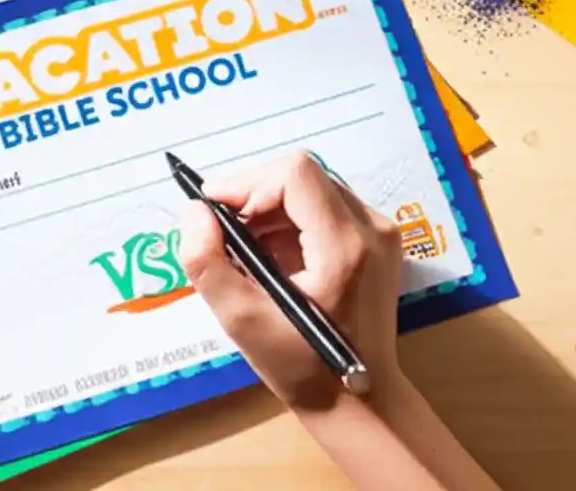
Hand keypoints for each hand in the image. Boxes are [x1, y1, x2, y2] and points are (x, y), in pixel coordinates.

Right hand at [178, 151, 403, 410]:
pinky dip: (291, 220)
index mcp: (343, 247)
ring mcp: (380, 235)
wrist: (359, 402)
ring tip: (246, 248)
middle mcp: (371, 229)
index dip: (248, 182)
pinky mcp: (378, 243)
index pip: (295, 174)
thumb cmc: (301, 367)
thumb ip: (207, 262)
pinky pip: (326, 207)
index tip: (214, 209)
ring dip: (271, 207)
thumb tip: (195, 213)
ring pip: (313, 188)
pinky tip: (274, 255)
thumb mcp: (240, 321)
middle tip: (224, 231)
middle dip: (255, 194)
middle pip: (303, 176)